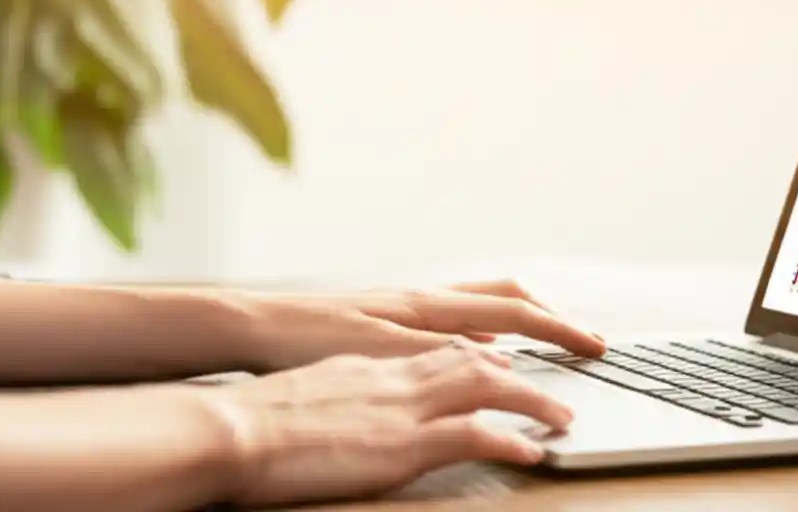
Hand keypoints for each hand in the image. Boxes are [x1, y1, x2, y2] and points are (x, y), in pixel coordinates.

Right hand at [208, 347, 570, 506]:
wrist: (233, 427)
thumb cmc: (258, 418)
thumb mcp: (315, 389)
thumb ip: (352, 387)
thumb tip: (368, 401)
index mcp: (375, 361)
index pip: (444, 345)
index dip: (484, 351)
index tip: (509, 359)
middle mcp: (397, 373)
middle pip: (478, 356)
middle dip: (526, 363)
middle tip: (559, 374)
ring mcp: (403, 405)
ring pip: (489, 385)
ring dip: (533, 399)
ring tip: (564, 416)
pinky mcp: (403, 442)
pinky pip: (474, 435)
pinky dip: (509, 440)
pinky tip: (532, 452)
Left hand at [241, 279, 604, 371]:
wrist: (253, 324)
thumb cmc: (307, 339)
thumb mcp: (377, 353)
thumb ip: (437, 353)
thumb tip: (495, 353)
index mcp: (427, 306)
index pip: (512, 314)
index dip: (559, 330)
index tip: (595, 345)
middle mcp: (423, 298)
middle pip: (506, 295)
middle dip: (550, 316)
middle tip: (581, 338)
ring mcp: (407, 305)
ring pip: (481, 303)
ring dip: (520, 319)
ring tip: (543, 340)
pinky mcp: (389, 318)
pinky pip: (456, 318)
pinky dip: (485, 331)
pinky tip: (479, 352)